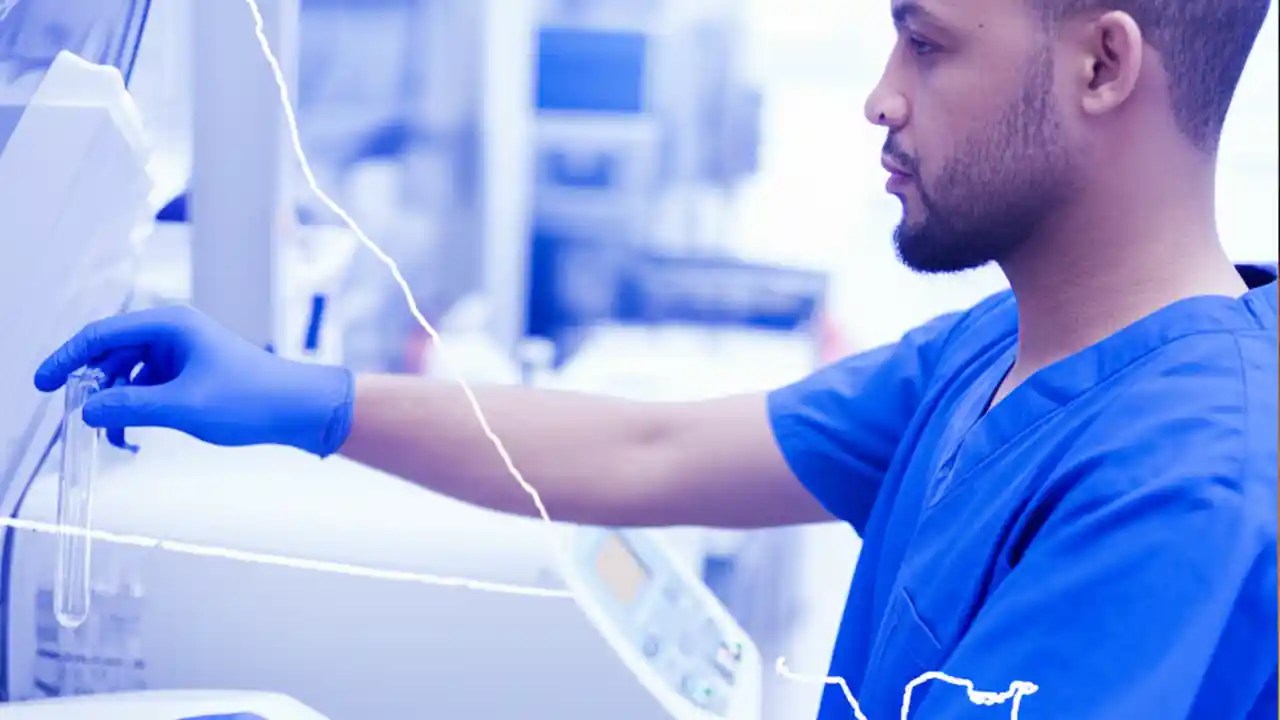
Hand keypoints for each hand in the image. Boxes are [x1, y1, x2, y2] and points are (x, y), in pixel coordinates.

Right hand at [34, 305, 354, 456]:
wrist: (301, 409)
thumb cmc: (251, 399)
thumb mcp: (182, 407)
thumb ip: (129, 407)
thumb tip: (86, 410)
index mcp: (169, 324)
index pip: (100, 334)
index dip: (66, 359)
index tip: (40, 386)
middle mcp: (172, 331)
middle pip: (110, 354)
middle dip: (92, 388)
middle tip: (80, 424)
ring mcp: (181, 352)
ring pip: (127, 374)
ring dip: (115, 404)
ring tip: (115, 438)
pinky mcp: (190, 372)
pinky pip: (148, 386)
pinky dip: (136, 408)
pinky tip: (134, 435)